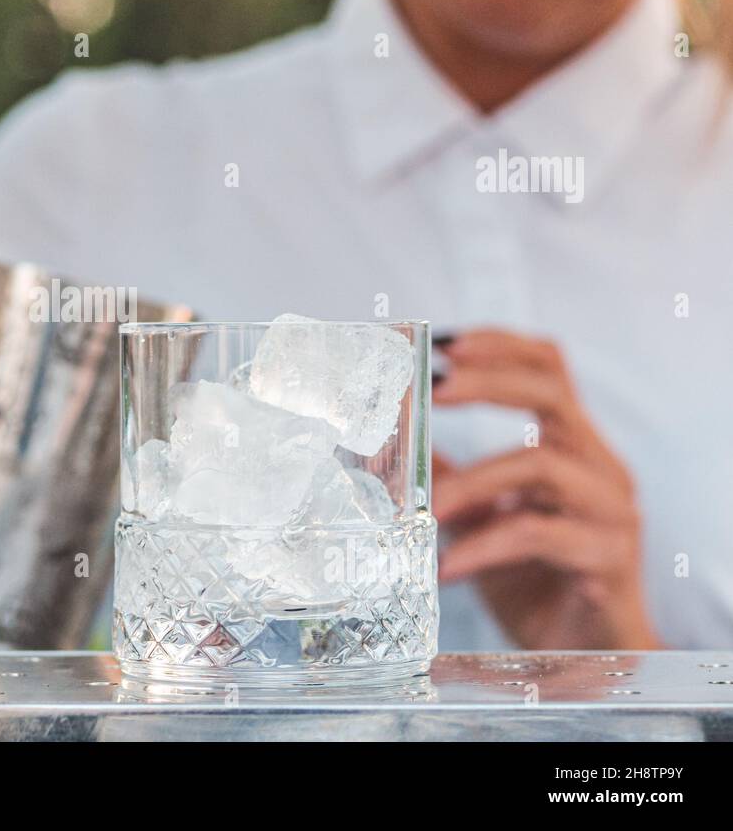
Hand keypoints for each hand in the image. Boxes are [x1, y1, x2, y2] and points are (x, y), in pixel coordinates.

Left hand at [432, 329, 659, 648]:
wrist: (584, 653)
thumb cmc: (533, 579)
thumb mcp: (478, 518)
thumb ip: (445, 477)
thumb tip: (386, 439)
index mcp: (572, 447)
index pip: (550, 369)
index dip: (502, 346)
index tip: (446, 343)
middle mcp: (599, 468)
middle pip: (552, 396)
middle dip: (489, 384)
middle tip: (434, 389)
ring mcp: (610, 511)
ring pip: (540, 466)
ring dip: (471, 482)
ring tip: (426, 508)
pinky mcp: (608, 557)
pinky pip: (540, 535)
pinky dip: (485, 546)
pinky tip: (448, 566)